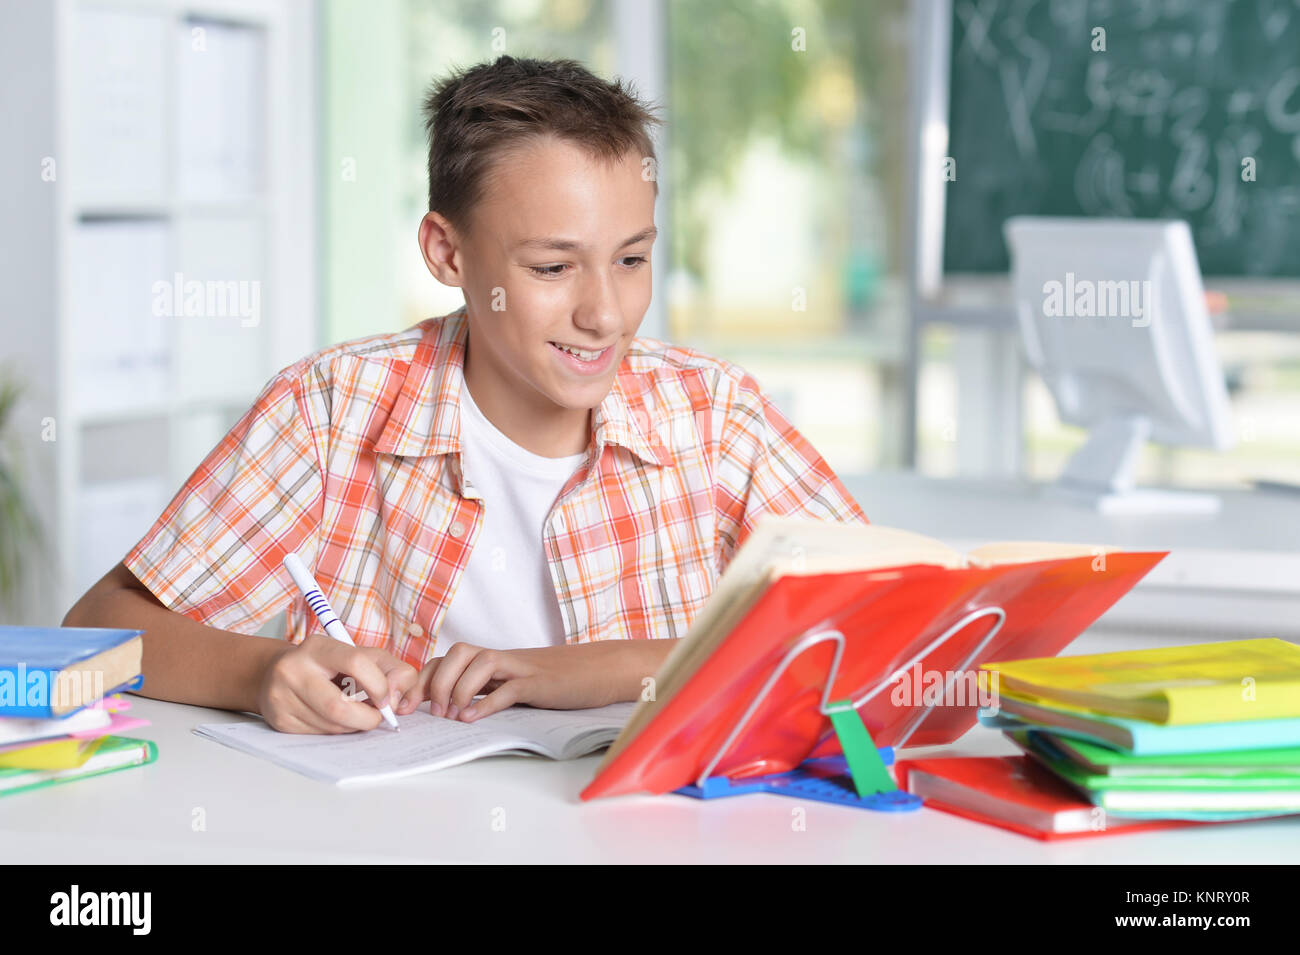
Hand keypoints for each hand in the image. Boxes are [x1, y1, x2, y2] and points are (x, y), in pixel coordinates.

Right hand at [256, 633, 418, 733]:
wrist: (275, 673)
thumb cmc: (326, 665)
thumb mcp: (358, 655)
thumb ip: (390, 669)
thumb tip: (399, 698)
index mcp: (317, 647)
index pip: (356, 663)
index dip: (379, 686)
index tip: (387, 699)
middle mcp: (293, 670)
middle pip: (338, 707)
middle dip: (367, 718)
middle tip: (377, 717)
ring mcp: (282, 697)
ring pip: (331, 726)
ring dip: (353, 726)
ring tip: (354, 714)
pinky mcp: (279, 720)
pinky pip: (318, 735)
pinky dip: (336, 731)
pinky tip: (333, 718)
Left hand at [396, 640, 677, 722]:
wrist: (600, 669)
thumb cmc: (557, 681)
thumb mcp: (516, 683)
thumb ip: (488, 689)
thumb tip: (453, 710)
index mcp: (494, 660)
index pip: (447, 658)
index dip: (422, 678)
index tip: (405, 704)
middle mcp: (504, 658)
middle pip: (457, 653)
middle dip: (435, 681)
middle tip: (429, 711)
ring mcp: (522, 667)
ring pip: (479, 662)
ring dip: (459, 688)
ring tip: (453, 715)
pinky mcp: (540, 682)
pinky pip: (509, 687)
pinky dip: (488, 702)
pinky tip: (475, 718)